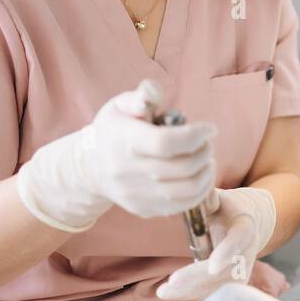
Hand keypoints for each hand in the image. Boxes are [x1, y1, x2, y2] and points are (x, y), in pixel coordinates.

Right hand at [17, 79, 217, 231]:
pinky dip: (200, 190)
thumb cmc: (113, 131)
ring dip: (206, 173)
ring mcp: (135, 194)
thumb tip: (152, 91)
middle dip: (205, 152)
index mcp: (125, 141)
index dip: (195, 136)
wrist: (90, 168)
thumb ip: (141, 96)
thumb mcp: (120, 106)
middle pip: (182, 167)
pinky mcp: (143, 209)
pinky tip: (200, 175)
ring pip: (187, 190)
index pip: (166, 143)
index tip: (209, 128)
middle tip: (207, 143)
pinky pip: (182, 206)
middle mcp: (128, 171)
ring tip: (207, 160)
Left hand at [156, 186, 277, 300]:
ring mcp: (242, 269)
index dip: (227, 253)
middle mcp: (248, 251)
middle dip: (198, 279)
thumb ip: (207, 199)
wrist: (253, 219)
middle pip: (227, 270)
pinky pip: (221, 296)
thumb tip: (190, 196)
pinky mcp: (234, 281)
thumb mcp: (220, 198)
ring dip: (194, 293)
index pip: (239, 240)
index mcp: (245, 226)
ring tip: (163, 293)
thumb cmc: (229, 207)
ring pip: (222, 287)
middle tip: (169, 285)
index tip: (213, 266)